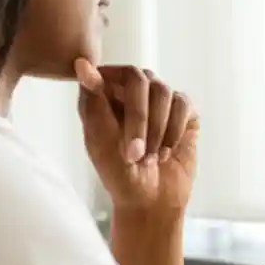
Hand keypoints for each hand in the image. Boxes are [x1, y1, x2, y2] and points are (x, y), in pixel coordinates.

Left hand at [75, 58, 199, 214]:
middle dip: (138, 119)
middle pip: (139, 78)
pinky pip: (182, 104)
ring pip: (163, 91)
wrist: (150, 201)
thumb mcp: (98, 139)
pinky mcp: (184, 111)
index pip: (109, 71)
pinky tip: (165, 153)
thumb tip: (81, 63)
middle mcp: (133, 90)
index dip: (112, 92)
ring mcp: (160, 99)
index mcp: (105, 93)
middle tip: (134, 154)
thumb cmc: (118, 173)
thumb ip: (92, 100)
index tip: (111, 121)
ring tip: (149, 158)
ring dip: (155, 129)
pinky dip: (173, 132)